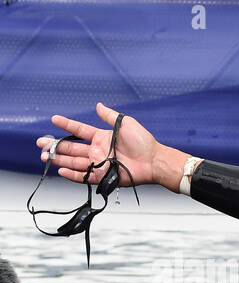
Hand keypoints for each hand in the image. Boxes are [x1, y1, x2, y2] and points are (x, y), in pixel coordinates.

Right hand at [35, 102, 159, 186]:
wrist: (153, 161)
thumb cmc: (143, 142)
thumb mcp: (125, 123)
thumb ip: (109, 116)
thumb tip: (98, 105)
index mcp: (101, 137)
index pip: (79, 130)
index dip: (66, 124)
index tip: (54, 119)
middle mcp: (98, 151)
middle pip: (72, 148)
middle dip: (55, 146)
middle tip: (41, 143)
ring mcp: (99, 164)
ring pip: (74, 162)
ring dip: (59, 159)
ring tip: (45, 157)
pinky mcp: (103, 176)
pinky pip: (84, 176)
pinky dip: (72, 174)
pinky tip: (60, 170)